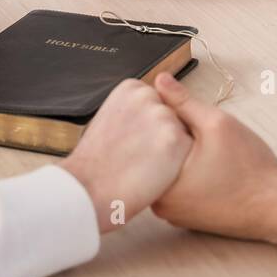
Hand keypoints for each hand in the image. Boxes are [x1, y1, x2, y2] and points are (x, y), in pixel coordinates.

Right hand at [59, 78, 192, 233]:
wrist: (88, 189)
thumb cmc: (96, 162)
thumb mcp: (110, 119)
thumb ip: (132, 110)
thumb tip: (149, 110)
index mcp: (130, 88)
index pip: (156, 102)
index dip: (147, 126)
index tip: (131, 139)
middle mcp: (148, 95)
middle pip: (170, 115)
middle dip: (161, 135)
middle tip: (136, 155)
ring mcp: (162, 116)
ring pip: (181, 132)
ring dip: (171, 149)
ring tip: (143, 165)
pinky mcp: (175, 138)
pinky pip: (188, 150)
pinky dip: (177, 164)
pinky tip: (154, 173)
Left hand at [149, 74, 276, 247]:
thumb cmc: (250, 169)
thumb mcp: (217, 124)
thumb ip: (184, 101)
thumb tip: (159, 80)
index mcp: (160, 185)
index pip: (146, 139)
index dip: (164, 119)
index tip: (187, 118)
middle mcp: (160, 205)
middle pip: (154, 157)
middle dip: (172, 138)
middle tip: (201, 134)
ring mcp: (173, 214)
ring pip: (167, 170)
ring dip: (180, 155)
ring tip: (207, 149)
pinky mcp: (187, 217)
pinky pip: (178, 186)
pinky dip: (188, 172)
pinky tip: (209, 165)